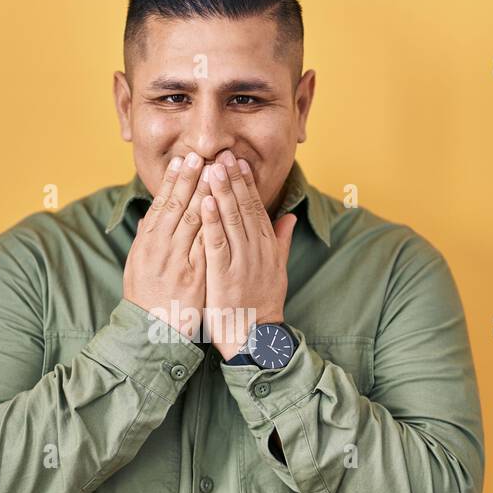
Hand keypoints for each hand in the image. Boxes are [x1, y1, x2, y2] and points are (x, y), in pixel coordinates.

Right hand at [123, 152, 209, 340]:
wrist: (151, 332)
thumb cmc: (146, 299)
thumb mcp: (138, 266)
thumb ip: (147, 240)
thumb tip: (151, 217)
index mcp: (147, 243)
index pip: (163, 204)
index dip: (174, 181)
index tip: (184, 161)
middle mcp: (160, 248)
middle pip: (177, 206)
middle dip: (191, 179)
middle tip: (202, 155)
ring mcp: (177, 261)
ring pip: (192, 220)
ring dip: (204, 193)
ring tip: (214, 171)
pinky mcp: (193, 276)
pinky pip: (205, 245)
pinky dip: (212, 224)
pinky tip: (219, 207)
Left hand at [199, 150, 296, 358]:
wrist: (257, 339)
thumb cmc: (263, 306)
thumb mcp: (278, 271)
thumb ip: (282, 241)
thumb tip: (289, 217)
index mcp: (268, 248)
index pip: (256, 208)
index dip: (246, 184)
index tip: (238, 161)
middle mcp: (257, 251)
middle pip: (244, 208)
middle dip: (232, 179)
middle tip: (223, 154)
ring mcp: (242, 262)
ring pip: (231, 220)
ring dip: (221, 192)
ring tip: (211, 168)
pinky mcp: (225, 275)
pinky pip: (217, 244)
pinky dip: (211, 222)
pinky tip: (204, 203)